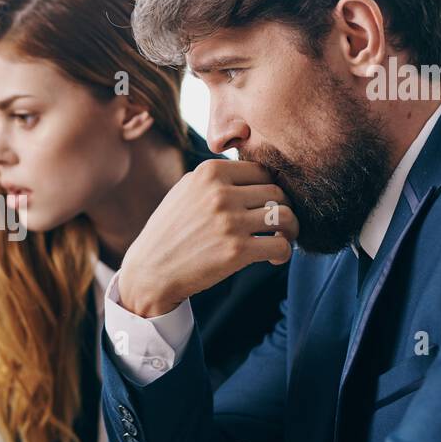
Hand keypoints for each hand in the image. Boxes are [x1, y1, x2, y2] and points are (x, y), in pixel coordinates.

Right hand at [119, 159, 296, 316]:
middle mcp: (220, 193)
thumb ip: (215, 179)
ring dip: (291, 229)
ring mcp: (229, 222)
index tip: (267, 204)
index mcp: (209, 172)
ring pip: (285, 216)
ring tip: (283, 238)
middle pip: (277, 192)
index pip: (261, 170)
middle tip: (280, 224)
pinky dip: (283, 253)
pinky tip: (274, 257)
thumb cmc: (169, 232)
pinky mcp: (236, 251)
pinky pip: (280, 246)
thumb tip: (254, 172)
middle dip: (283, 208)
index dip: (269, 188)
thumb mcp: (184, 191)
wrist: (150, 270)